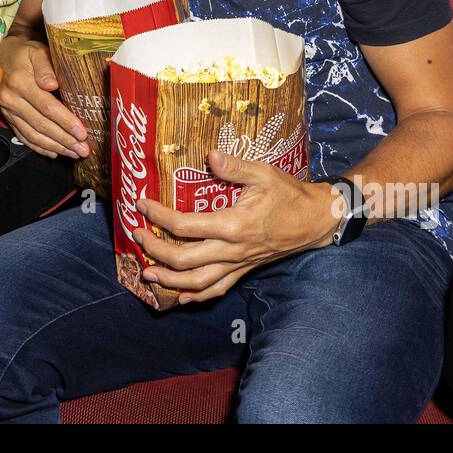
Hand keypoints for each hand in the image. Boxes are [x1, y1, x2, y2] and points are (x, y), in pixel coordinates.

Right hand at [0, 38, 88, 158]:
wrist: (1, 56)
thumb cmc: (24, 53)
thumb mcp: (36, 51)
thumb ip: (45, 66)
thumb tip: (52, 84)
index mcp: (20, 82)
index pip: (46, 106)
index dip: (65, 121)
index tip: (81, 132)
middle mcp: (12, 100)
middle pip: (41, 125)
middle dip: (64, 140)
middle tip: (83, 150)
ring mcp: (8, 111)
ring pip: (32, 134)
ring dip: (54, 147)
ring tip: (73, 153)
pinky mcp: (8, 117)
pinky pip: (23, 136)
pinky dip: (38, 147)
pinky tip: (53, 153)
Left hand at [132, 151, 337, 302]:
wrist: (315, 220)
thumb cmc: (289, 194)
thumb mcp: (264, 173)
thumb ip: (235, 167)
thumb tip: (210, 156)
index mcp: (233, 224)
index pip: (185, 225)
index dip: (159, 216)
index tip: (141, 204)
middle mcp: (233, 250)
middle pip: (185, 260)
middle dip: (155, 250)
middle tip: (137, 236)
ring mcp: (238, 264)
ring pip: (198, 283)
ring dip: (169, 280)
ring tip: (148, 273)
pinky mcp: (244, 271)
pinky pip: (218, 289)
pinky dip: (197, 296)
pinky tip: (181, 296)